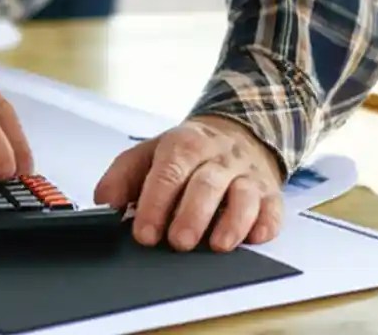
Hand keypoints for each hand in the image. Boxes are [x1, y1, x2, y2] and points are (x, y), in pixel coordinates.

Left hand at [93, 114, 283, 252]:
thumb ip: (123, 176)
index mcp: (184, 144)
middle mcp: (218, 157)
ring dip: (231, 222)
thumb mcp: (149, 154)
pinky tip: (254, 237)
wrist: (236, 132)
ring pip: (243, 195)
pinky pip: (273, 208)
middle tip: (178, 242)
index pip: (169, 172)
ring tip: (217, 245)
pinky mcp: (269, 192)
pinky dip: (265, 224)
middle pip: (206, 184)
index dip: (155, 204)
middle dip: (191, 215)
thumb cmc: (187, 152)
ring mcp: (246, 174)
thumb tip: (104, 202)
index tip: (144, 232)